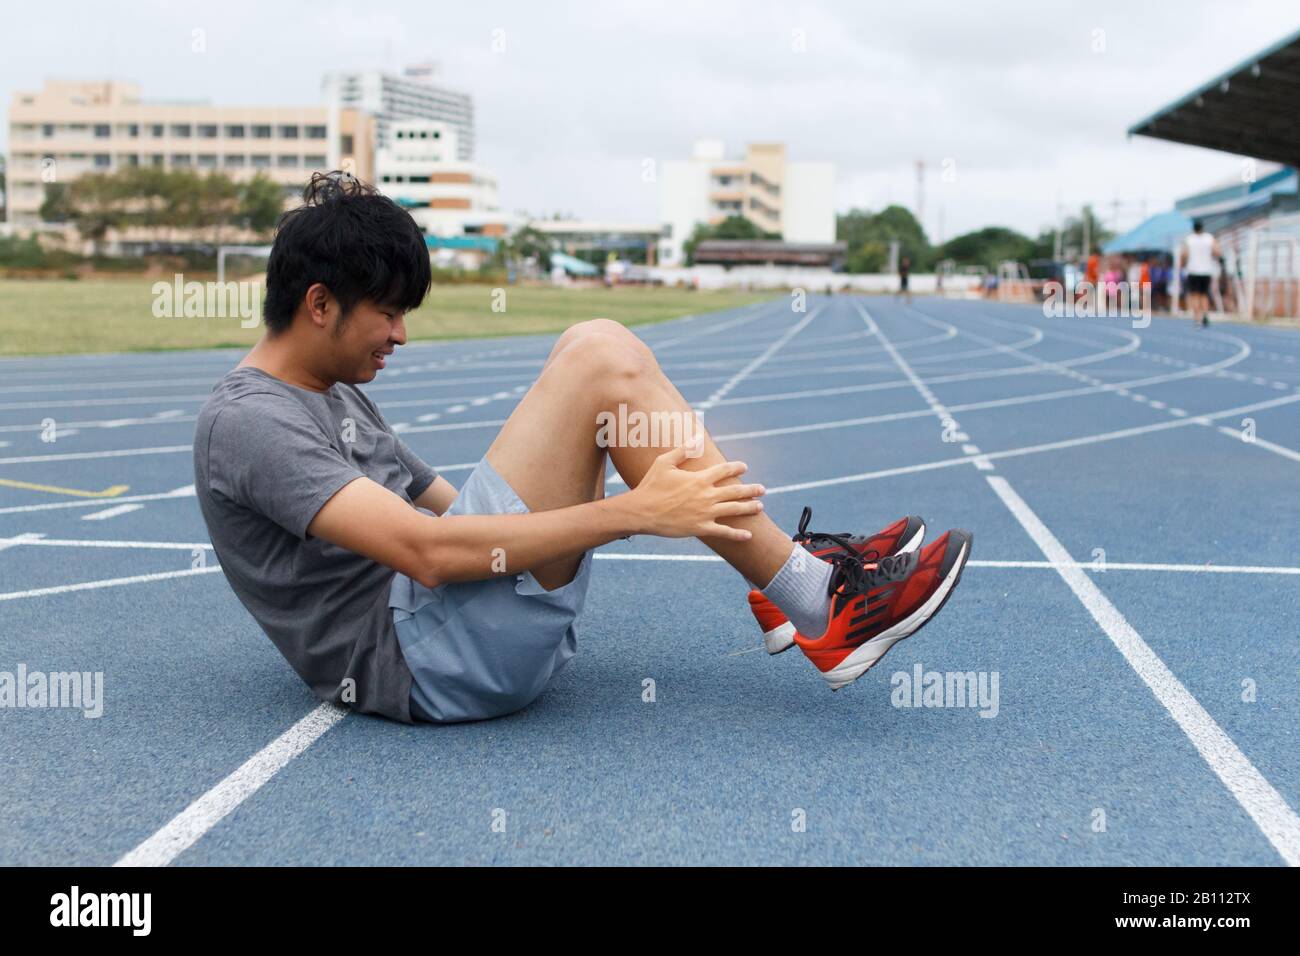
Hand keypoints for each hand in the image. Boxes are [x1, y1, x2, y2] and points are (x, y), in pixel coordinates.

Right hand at [627, 445, 764, 541]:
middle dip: (751, 489)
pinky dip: (737, 534)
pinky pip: (724, 532)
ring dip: (749, 508)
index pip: (724, 470)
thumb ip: (682, 451)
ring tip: (760, 506)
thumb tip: (696, 438)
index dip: (736, 467)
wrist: (642, 511)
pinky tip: (749, 536)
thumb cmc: (651, 485)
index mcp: (699, 479)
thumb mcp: (664, 462)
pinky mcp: (701, 528)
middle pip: (735, 491)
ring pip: (734, 510)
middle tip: (762, 489)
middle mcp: (706, 495)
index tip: (744, 467)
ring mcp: (705, 513)